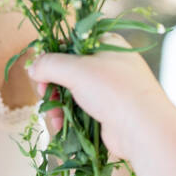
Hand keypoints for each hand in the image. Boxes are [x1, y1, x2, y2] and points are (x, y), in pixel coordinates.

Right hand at [26, 34, 169, 157]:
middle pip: (67, 71)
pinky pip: (79, 111)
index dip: (51, 58)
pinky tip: (61, 126)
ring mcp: (108, 90)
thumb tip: (32, 68)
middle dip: (51, 86)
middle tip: (45, 96)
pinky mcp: (106, 112)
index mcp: (106, 45)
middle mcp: (108, 65)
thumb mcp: (76, 69)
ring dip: (56, 106)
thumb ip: (49, 64)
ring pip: (70, 94)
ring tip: (54, 118)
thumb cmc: (114, 91)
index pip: (69, 45)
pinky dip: (67, 118)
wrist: (143, 129)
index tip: (40, 72)